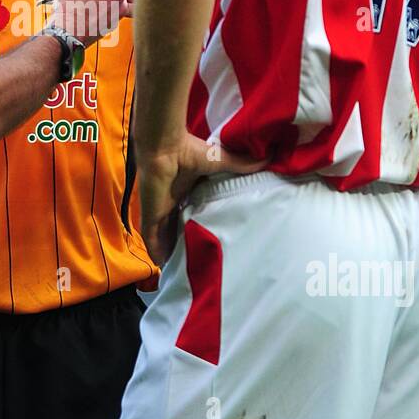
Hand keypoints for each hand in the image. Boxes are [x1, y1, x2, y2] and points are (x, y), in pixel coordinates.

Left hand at [139, 133, 266, 265]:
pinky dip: (157, 252)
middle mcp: (172, 201)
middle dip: (186, 240)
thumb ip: (241, 164)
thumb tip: (268, 159)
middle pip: (178, 226)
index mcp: (186, 189)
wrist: (164, 149)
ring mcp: (160, 210)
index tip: (211, 235)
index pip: (192, 210)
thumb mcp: (220, 161)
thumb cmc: (189, 152)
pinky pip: (152, 240)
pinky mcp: (151, 217)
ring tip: (184, 269)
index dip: (199, 222)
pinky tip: (163, 267)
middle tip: (199, 257)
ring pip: (165, 237)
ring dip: (172, 250)